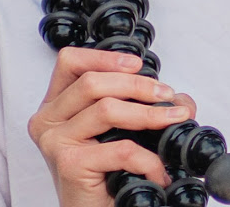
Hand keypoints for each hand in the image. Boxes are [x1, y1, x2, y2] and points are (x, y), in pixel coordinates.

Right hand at [28, 47, 195, 206]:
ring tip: (172, 122)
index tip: (138, 65)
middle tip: (167, 96)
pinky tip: (159, 171)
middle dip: (137, 85)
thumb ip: (146, 105)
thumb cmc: (105, 172)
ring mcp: (55, 143)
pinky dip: (148, 158)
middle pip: (91, 82)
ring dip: (148, 114)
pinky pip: (120, 149)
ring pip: (106, 109)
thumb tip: (182, 99)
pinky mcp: (69, 165)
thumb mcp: (121, 129)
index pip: (70, 61)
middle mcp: (48, 120)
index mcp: (56, 104)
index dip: (104, 57)